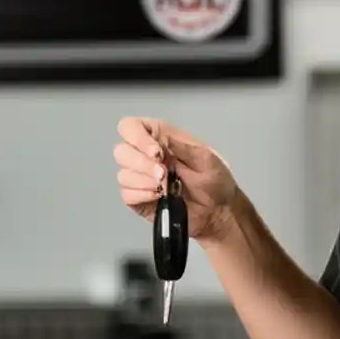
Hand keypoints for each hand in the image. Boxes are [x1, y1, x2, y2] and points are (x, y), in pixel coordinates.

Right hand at [113, 117, 239, 238]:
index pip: (130, 127)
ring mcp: (141, 178)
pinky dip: (143, 195)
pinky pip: (127, 194)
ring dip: (145, 182)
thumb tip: (164, 138)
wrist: (218, 211)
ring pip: (123, 174)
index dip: (137, 137)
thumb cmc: (215, 182)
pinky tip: (159, 196)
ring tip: (166, 187)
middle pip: (121, 151)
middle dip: (142, 163)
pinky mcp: (139, 198)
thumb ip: (184, 146)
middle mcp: (146, 156)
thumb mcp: (207, 158)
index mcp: (161, 138)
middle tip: (164, 173)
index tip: (156, 152)